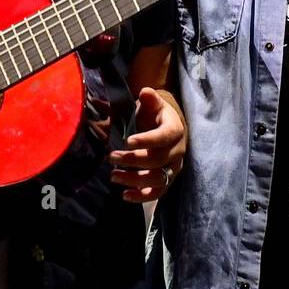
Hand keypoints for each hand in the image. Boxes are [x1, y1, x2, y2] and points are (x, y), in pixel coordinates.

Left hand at [110, 87, 185, 201]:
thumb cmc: (155, 115)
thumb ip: (149, 99)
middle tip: (111, 157)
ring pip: (156, 178)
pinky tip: (125, 195)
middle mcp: (177, 151)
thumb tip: (145, 91)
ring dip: (134, 180)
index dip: (146, 140)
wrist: (168, 128)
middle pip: (157, 160)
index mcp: (174, 130)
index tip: (127, 141)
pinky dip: (142, 196)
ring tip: (113, 176)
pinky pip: (158, 192)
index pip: (163, 137)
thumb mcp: (153, 104)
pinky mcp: (168, 180)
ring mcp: (173, 168)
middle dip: (133, 160)